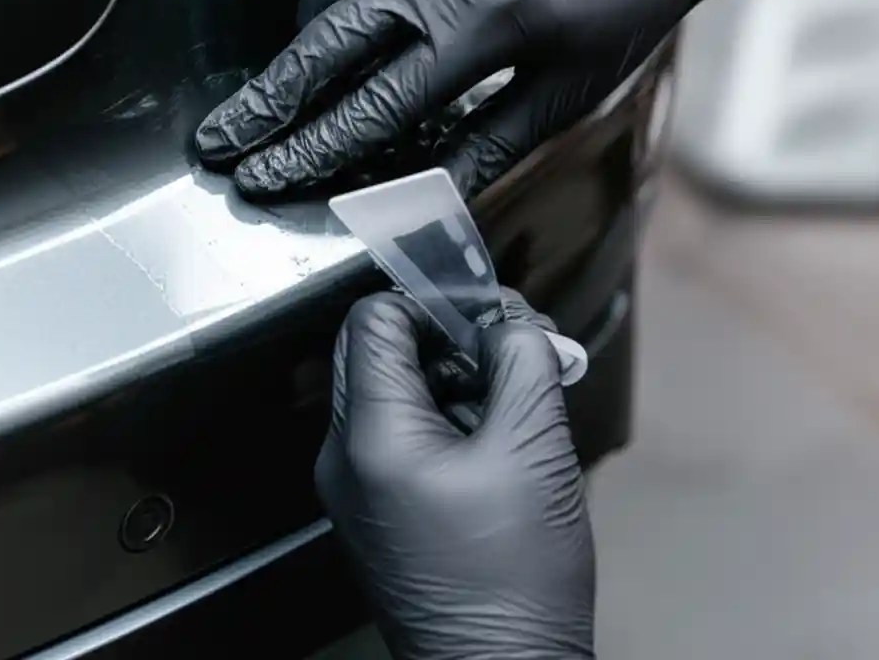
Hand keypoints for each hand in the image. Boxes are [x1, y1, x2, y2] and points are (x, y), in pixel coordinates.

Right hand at [195, 0, 789, 199]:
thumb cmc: (627, 6)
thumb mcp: (565, 93)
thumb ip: (484, 145)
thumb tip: (417, 192)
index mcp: (489, 26)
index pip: (376, 103)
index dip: (313, 149)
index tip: (267, 178)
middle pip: (329, 40)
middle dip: (269, 99)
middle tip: (221, 138)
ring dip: (299, 37)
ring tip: (279, 84)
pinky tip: (325, 11)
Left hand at [317, 290, 594, 658]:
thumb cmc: (515, 578)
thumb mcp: (534, 448)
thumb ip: (521, 361)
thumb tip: (508, 320)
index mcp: (372, 435)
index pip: (374, 318)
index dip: (433, 300)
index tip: (488, 312)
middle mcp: (344, 457)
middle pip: (379, 353)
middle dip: (449, 341)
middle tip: (511, 354)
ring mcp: (354, 487)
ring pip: (392, 393)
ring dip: (453, 381)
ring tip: (514, 405)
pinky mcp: (375, 510)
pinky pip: (397, 437)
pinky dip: (445, 422)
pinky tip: (496, 443)